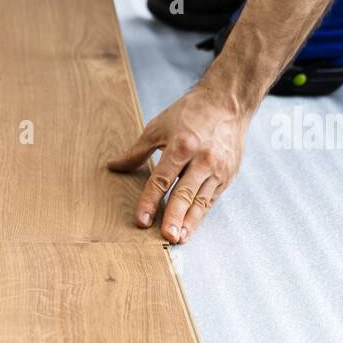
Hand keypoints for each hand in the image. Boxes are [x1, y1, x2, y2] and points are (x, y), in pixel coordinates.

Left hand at [107, 87, 249, 242]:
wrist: (228, 102)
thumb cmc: (190, 113)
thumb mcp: (158, 127)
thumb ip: (136, 152)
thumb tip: (114, 166)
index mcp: (182, 146)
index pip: (162, 179)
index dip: (150, 201)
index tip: (142, 220)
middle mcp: (202, 159)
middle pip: (184, 193)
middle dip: (175, 217)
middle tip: (167, 236)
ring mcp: (217, 169)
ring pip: (201, 201)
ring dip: (190, 222)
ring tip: (179, 239)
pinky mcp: (228, 175)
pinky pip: (212, 199)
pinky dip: (201, 215)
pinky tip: (191, 228)